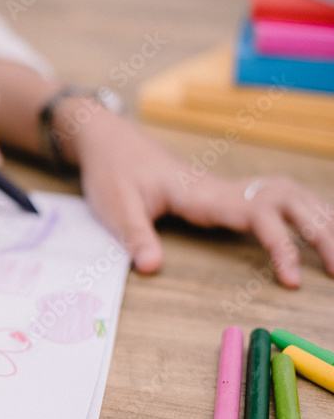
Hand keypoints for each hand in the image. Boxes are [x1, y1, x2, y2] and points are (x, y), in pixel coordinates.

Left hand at [75, 109, 333, 287]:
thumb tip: (150, 268)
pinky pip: (275, 198)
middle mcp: (222, 187)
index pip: (257, 215)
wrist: (106, 140)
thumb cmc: (111, 172)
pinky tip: (320, 226)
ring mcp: (226, 188)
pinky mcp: (222, 192)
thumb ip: (134, 235)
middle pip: (289, 201)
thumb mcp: (115, 206)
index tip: (291, 278)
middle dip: (321, 231)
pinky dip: (304, 210)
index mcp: (201, 193)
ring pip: (289, 195)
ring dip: (320, 218)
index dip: (281, 245)